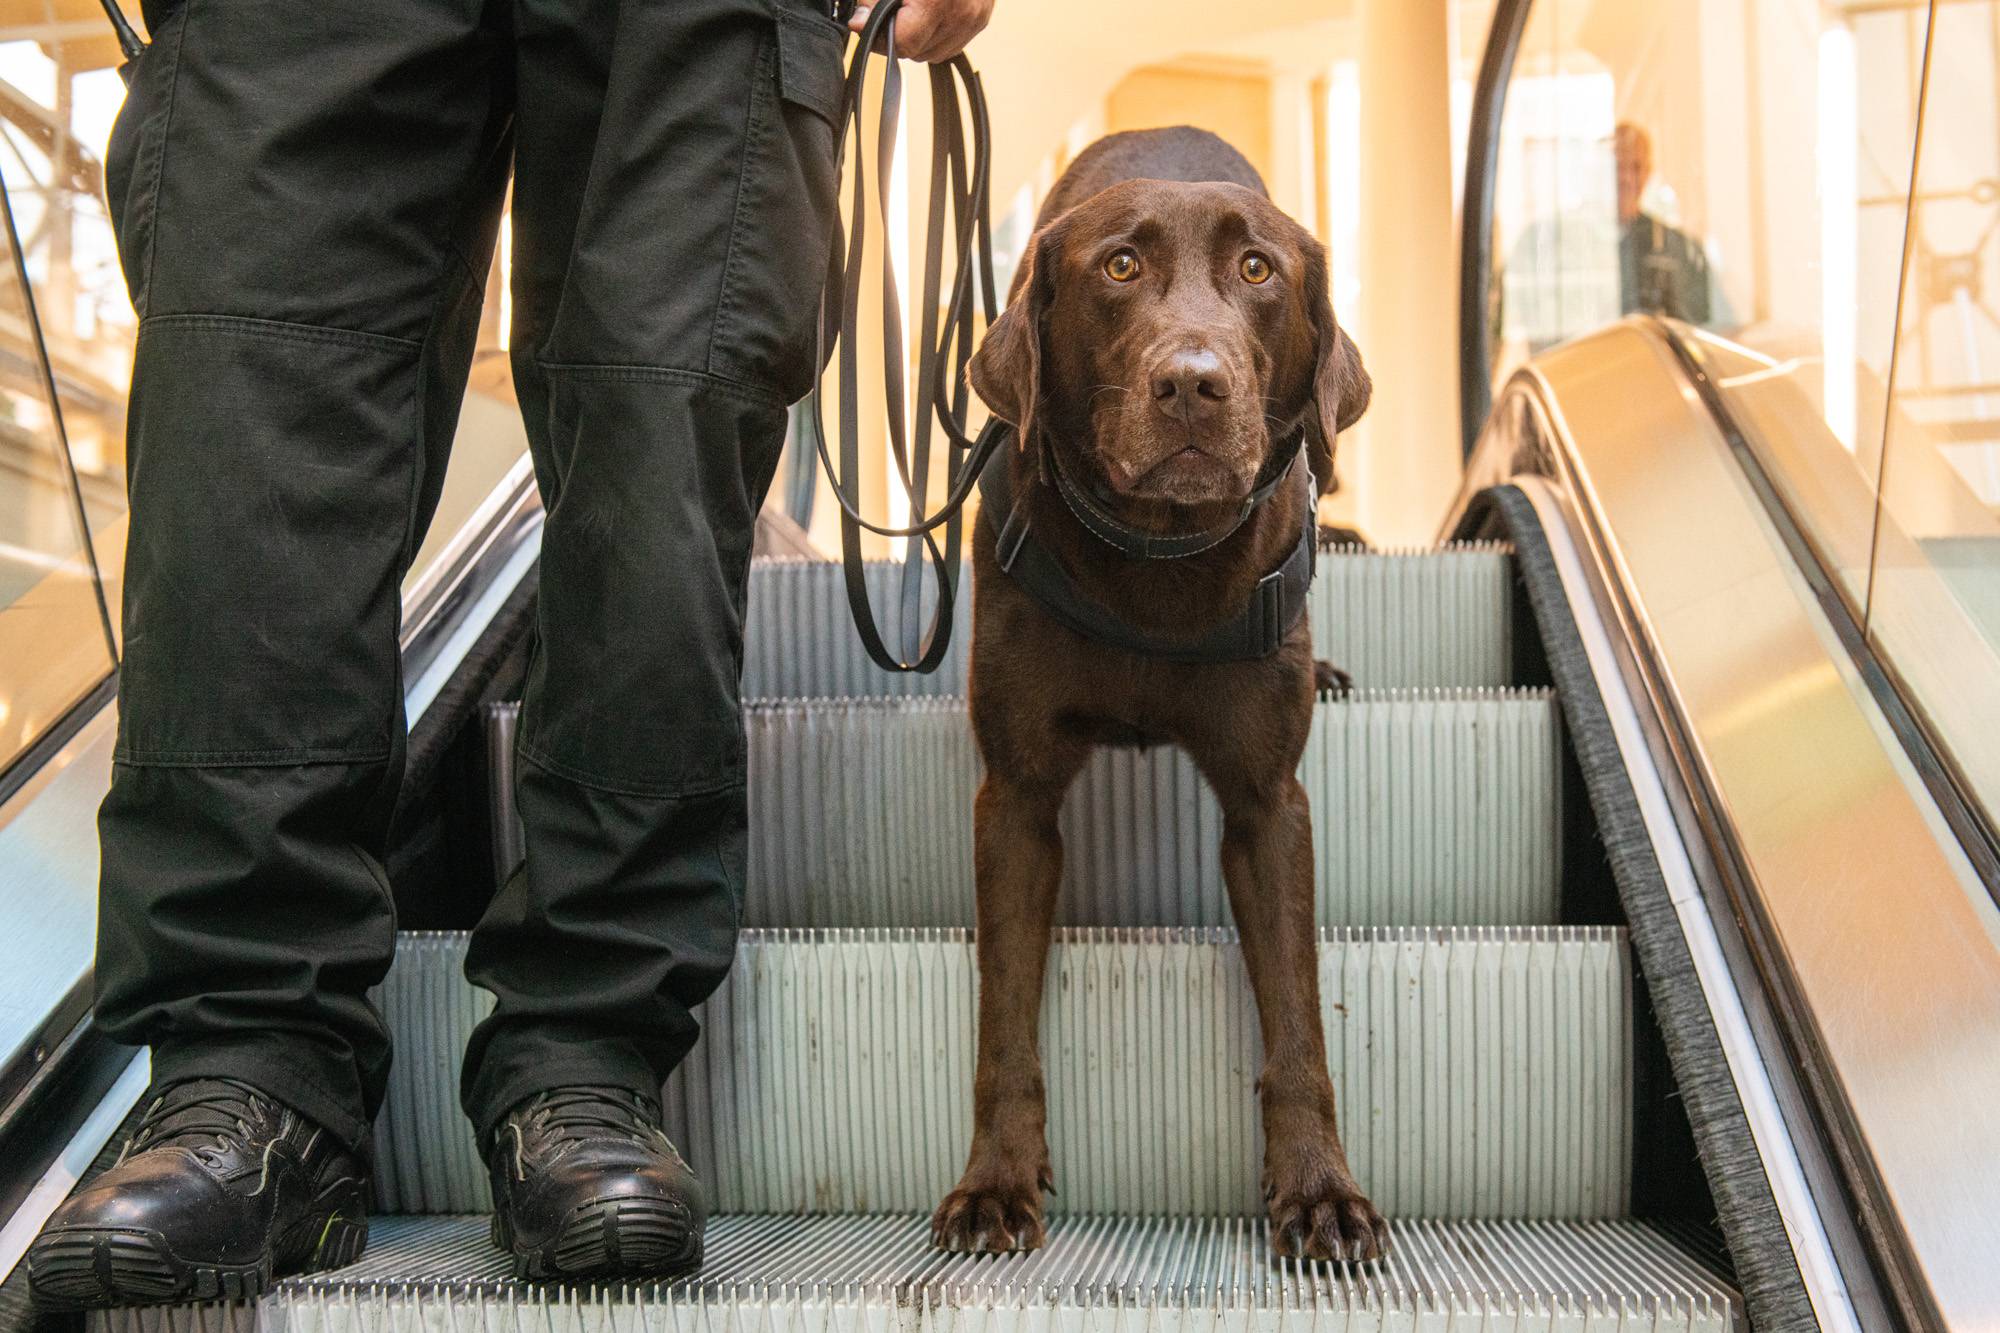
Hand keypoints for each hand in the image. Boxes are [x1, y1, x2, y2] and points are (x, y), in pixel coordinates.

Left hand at [848, 0, 993, 62]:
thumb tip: (860, 22)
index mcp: (937, 2)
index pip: (904, 43)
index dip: (879, 36)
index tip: (866, 23)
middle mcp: (961, 14)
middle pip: (917, 51)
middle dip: (897, 35)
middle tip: (888, 10)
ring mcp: (974, 19)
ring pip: (934, 52)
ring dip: (917, 38)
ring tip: (910, 10)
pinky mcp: (981, 19)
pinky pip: (951, 44)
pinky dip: (936, 34)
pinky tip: (928, 13)